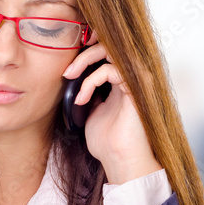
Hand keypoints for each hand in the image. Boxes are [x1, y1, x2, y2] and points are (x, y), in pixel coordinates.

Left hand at [62, 31, 162, 183]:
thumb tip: (73, 75)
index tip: (68, 61)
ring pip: (110, 51)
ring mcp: (136, 80)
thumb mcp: (90, 110)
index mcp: (122, 81)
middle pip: (110, 43)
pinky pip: (110, 70)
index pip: (108, 50)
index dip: (89, 48)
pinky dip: (90, 81)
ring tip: (69, 76)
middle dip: (83, 52)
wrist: (120, 161)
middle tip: (66, 70)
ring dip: (84, 61)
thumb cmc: (107, 141)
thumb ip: (88, 90)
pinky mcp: (136, 88)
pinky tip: (81, 98)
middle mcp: (131, 77)